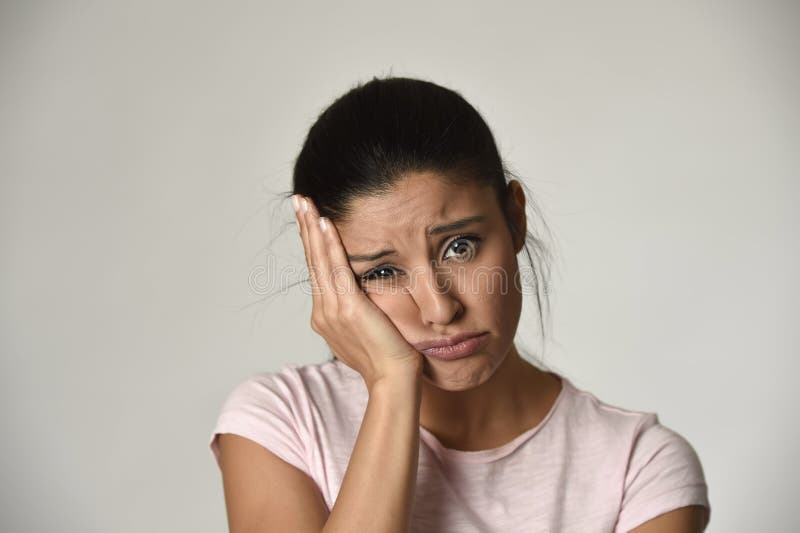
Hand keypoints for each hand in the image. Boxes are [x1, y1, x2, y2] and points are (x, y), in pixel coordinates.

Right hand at [293, 194, 422, 388]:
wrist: (394, 379)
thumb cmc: (388, 358)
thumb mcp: (367, 330)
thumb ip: (359, 311)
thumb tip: (362, 297)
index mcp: (326, 316)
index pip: (318, 270)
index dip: (313, 243)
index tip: (310, 219)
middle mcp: (323, 311)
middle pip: (313, 261)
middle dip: (305, 228)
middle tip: (299, 200)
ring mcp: (332, 310)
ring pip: (320, 260)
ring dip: (312, 229)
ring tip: (306, 203)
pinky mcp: (348, 308)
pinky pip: (336, 269)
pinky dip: (329, 245)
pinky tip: (324, 224)